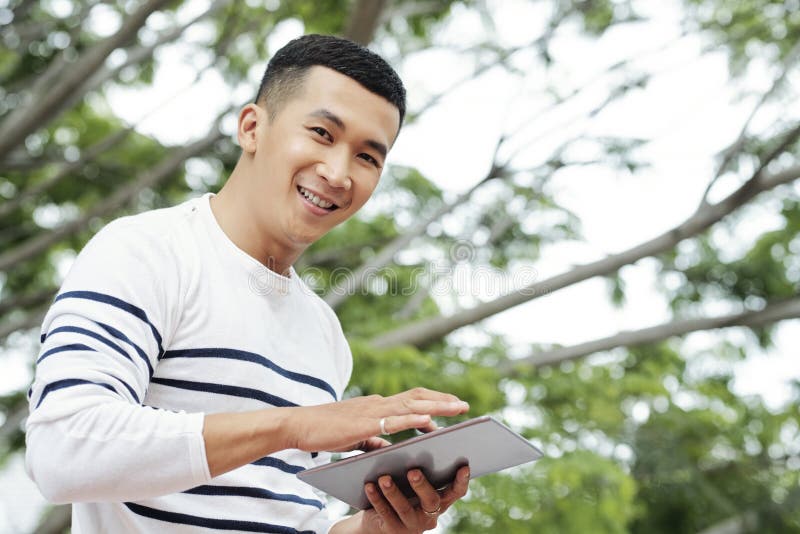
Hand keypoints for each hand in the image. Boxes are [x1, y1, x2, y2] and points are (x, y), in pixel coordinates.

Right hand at [286, 387, 468, 452]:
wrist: (299, 426)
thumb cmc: (324, 431)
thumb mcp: (355, 436)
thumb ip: (373, 439)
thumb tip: (389, 447)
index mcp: (376, 406)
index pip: (410, 399)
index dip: (432, 401)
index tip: (452, 405)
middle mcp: (378, 403)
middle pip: (417, 396)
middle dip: (443, 401)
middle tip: (465, 405)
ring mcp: (372, 411)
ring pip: (412, 405)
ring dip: (437, 406)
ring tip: (459, 408)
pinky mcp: (364, 424)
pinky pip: (394, 420)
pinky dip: (414, 418)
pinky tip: (430, 420)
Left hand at [346, 465, 470, 533]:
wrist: (379, 522)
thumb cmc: (402, 492)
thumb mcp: (414, 483)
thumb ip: (422, 468)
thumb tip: (422, 435)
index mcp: (439, 500)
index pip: (456, 492)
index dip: (461, 481)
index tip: (464, 466)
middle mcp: (429, 515)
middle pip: (431, 501)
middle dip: (422, 485)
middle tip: (413, 471)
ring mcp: (412, 525)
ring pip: (404, 508)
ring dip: (393, 492)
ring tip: (384, 477)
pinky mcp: (393, 531)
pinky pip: (384, 514)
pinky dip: (376, 498)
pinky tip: (369, 485)